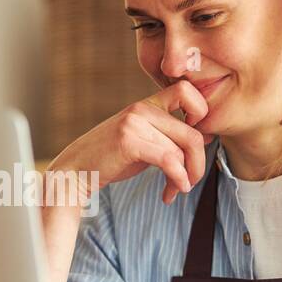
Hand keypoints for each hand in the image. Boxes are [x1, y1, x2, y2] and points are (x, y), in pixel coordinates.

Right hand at [48, 80, 213, 205]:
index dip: (201, 113)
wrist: (75, 172)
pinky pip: (169, 160)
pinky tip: (173, 191)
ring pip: (182, 149)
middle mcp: (141, 108)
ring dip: (187, 176)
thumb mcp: (144, 142)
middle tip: (192, 181)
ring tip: (177, 189)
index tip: (195, 142)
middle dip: (198, 162)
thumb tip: (206, 136)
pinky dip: (178, 178)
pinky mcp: (128, 141)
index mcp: (146, 104)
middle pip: (192, 132)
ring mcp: (134, 123)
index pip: (186, 90)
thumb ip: (169, 136)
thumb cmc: (110, 160)